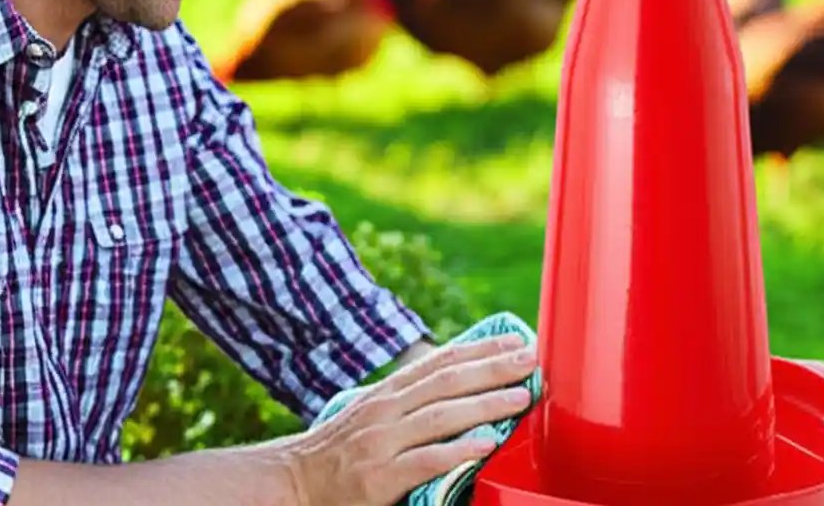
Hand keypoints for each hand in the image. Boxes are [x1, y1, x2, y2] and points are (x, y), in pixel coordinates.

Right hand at [287, 334, 537, 505]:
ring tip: (520, 397)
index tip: (516, 340)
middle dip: (492, 368)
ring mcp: (382, 443)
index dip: (480, 349)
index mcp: (388, 394)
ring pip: (440, 416)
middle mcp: (386, 411)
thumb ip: (410, 404)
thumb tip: (461, 390)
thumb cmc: (339, 452)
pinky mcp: (379, 477)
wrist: (292, 482)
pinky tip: (484, 446)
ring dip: (485, 404)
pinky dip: (456, 451)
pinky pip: (424, 462)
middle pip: (447, 382)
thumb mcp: (373, 416)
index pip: (440, 362)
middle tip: (531, 359)